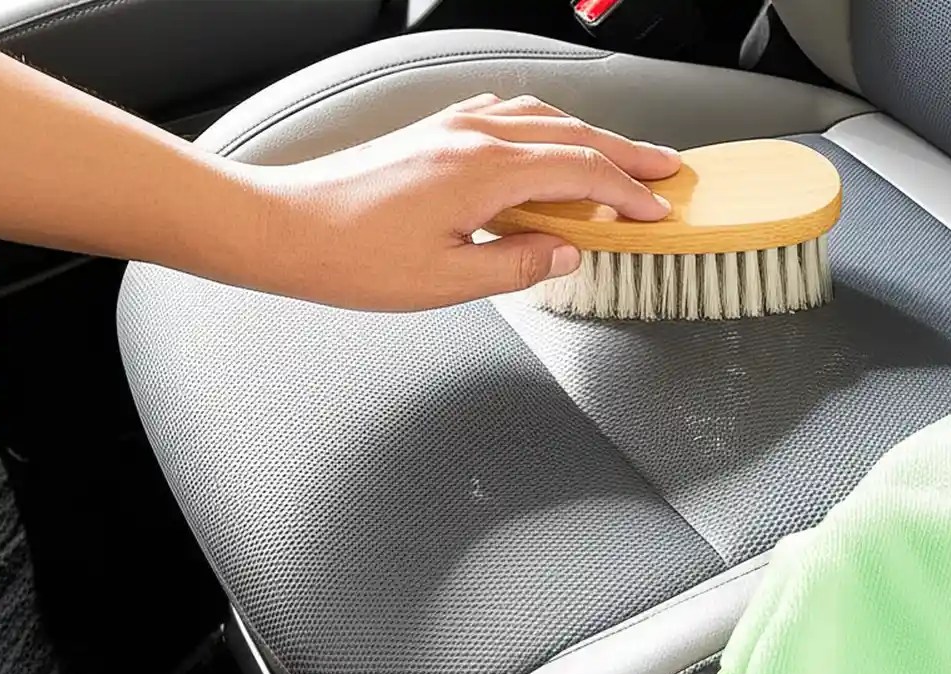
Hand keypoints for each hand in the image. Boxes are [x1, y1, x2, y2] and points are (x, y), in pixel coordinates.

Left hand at [232, 93, 681, 311]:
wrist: (284, 227)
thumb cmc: (351, 255)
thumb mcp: (446, 281)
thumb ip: (517, 264)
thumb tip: (566, 252)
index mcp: (485, 172)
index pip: (581, 175)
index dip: (628, 195)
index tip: (656, 211)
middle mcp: (473, 139)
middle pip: (572, 136)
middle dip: (626, 153)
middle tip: (666, 168)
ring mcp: (452, 130)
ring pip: (541, 119)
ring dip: (588, 136)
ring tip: (619, 157)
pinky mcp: (432, 134)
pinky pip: (505, 116)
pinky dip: (542, 126)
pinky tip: (545, 139)